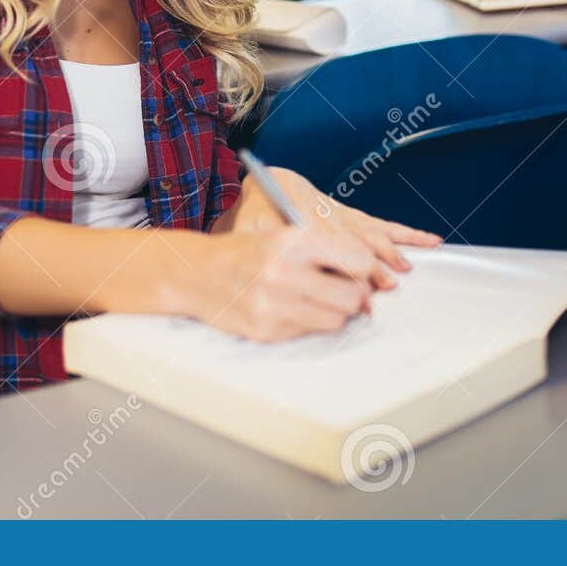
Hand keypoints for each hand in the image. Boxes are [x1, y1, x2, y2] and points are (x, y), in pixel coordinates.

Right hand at [187, 227, 384, 341]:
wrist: (197, 274)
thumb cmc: (245, 251)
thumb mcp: (283, 234)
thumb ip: (324, 250)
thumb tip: (370, 275)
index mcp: (291, 240)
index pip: (356, 259)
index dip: (363, 266)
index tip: (358, 269)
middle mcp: (283, 272)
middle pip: (352, 295)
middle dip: (353, 293)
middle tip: (341, 287)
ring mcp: (273, 305)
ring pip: (336, 318)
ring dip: (333, 311)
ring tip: (314, 297)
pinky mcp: (267, 330)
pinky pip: (310, 331)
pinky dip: (308, 321)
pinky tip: (289, 307)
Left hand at [230, 166, 440, 288]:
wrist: (272, 181)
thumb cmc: (259, 206)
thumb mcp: (250, 223)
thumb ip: (262, 239)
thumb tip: (275, 259)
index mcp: (304, 219)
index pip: (332, 246)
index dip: (348, 268)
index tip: (361, 291)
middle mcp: (330, 215)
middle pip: (358, 241)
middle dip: (374, 264)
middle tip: (388, 286)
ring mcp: (344, 215)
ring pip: (373, 232)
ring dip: (390, 251)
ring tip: (406, 268)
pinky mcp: (353, 216)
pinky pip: (382, 224)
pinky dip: (407, 233)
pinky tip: (429, 241)